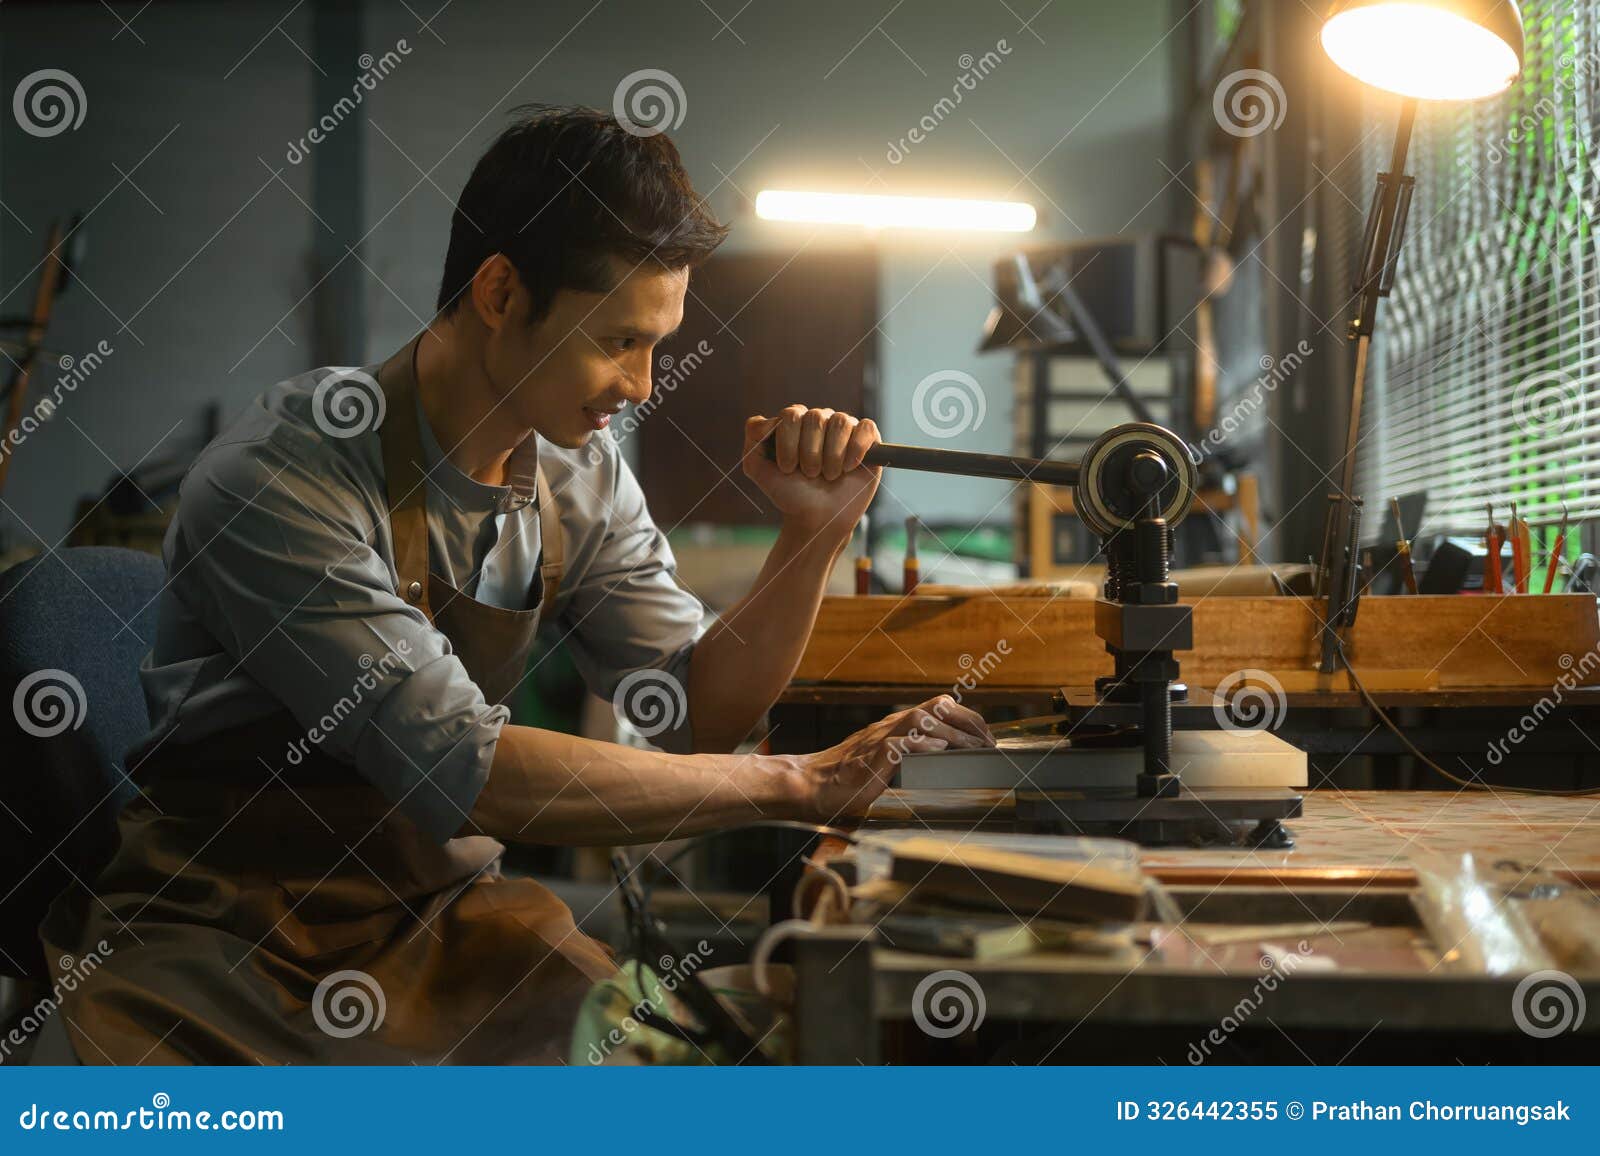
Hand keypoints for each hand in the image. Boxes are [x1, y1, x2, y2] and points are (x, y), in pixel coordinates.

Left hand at [743, 406, 880, 539]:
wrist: (818, 518)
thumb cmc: (790, 493)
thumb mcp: (758, 469)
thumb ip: (752, 440)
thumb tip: (762, 420)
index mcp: (795, 423)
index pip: (791, 415)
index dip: (788, 444)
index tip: (788, 469)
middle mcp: (820, 420)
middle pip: (815, 417)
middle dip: (810, 453)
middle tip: (810, 475)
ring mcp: (845, 428)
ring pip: (840, 422)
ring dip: (832, 456)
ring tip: (829, 476)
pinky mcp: (868, 439)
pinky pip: (866, 428)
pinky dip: (856, 449)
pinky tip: (849, 468)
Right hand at [799, 695, 993, 819]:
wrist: (811, 784)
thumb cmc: (846, 777)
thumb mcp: (885, 761)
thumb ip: (908, 755)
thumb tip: (942, 758)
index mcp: (896, 726)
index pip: (939, 709)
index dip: (968, 720)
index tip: (986, 738)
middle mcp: (890, 726)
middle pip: (937, 707)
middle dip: (969, 723)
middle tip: (988, 744)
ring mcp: (880, 739)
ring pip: (922, 720)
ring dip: (952, 734)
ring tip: (971, 748)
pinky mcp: (872, 758)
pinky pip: (900, 744)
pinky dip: (923, 745)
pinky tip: (938, 752)